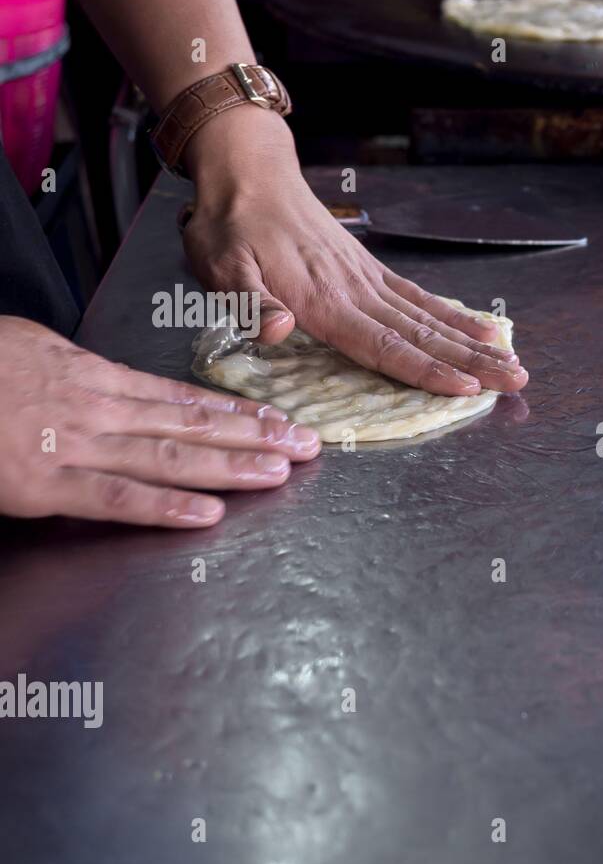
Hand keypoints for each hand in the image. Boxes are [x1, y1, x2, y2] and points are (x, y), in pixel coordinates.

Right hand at [0, 316, 319, 527]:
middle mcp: (95, 408)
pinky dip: (164, 506)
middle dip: (257, 436)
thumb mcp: (31, 350)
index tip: (283, 420)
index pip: (182, 398)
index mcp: (92, 376)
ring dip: (231, 465)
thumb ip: (79, 375)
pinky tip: (208, 512)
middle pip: (192, 423)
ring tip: (281, 471)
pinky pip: (115, 496)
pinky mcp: (43, 484)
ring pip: (169, 456)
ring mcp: (73, 446)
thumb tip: (118, 388)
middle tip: (311, 445)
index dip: (238, 412)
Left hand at [180, 108, 527, 397]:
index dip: (427, 371)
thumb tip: (281, 331)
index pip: (384, 345)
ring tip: (513, 364)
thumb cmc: (230, 225)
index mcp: (323, 301)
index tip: (466, 389)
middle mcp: (357, 293)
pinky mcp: (371, 271)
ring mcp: (369, 281)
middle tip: (516, 381)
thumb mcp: (219, 267)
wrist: (249, 172)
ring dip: (474, 345)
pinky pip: (419, 298)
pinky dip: (454, 317)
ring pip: (430, 320)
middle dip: (472, 362)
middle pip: (423, 336)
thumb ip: (250, 304)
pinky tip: (481, 330)